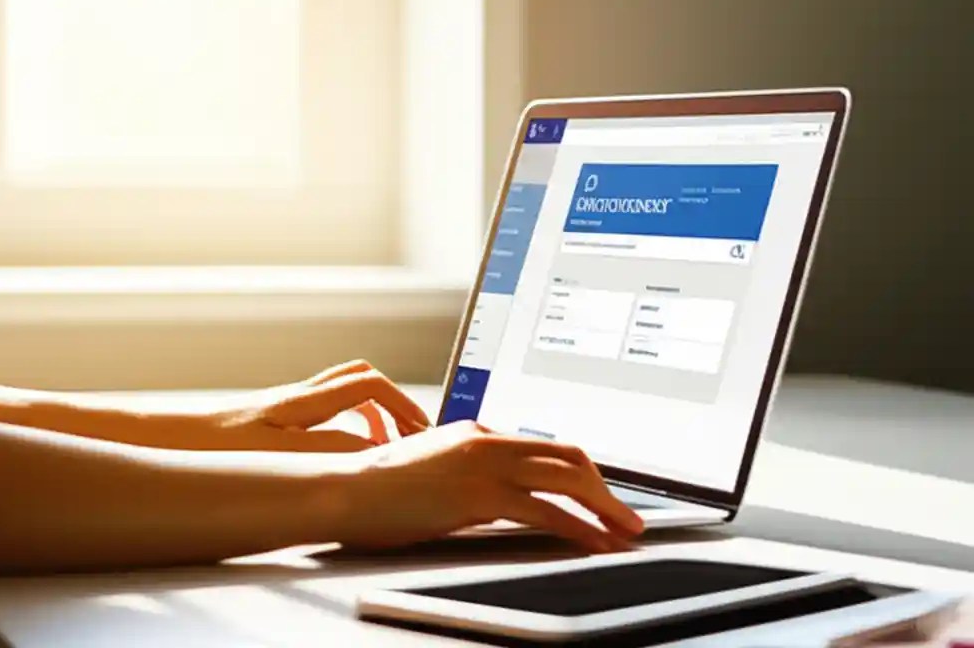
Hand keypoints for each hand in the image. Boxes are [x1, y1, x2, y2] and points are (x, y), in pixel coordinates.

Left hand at [203, 360, 431, 451]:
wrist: (171, 442)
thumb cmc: (216, 447)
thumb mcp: (279, 454)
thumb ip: (329, 450)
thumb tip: (374, 450)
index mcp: (304, 401)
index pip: (369, 385)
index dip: (402, 406)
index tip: (421, 433)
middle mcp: (298, 397)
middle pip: (360, 378)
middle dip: (393, 402)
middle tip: (412, 434)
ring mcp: (285, 407)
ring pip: (343, 394)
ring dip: (371, 414)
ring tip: (385, 447)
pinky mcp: (273, 422)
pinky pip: (325, 413)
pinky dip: (347, 426)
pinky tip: (343, 454)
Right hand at [336, 420, 644, 552]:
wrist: (345, 489)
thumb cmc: (376, 489)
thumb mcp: (430, 471)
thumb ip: (465, 475)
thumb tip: (493, 498)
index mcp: (475, 431)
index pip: (543, 447)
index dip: (580, 473)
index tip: (598, 496)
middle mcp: (486, 439)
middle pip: (568, 455)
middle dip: (606, 488)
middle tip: (628, 516)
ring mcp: (485, 464)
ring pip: (567, 478)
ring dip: (604, 508)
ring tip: (623, 533)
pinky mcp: (480, 494)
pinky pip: (546, 510)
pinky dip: (579, 527)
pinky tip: (593, 542)